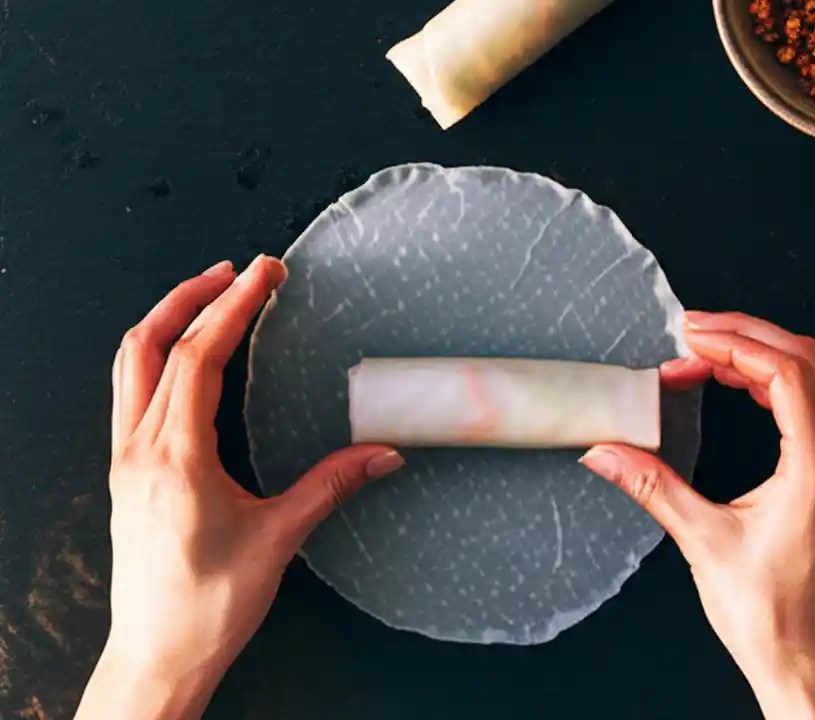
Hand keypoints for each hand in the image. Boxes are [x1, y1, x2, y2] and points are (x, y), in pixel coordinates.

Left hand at [77, 257, 404, 719]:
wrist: (158, 655)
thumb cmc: (207, 606)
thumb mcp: (279, 538)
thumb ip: (331, 486)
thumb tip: (383, 453)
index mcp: (175, 456)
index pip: (200, 356)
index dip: (234, 306)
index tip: (265, 273)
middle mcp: (140, 448)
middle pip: (152, 344)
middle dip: (195, 295)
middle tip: (241, 269)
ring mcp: (126, 459)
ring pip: (132, 364)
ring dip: (169, 319)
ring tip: (210, 294)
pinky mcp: (128, 473)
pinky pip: (131, 393)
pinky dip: (158, 356)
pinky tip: (187, 358)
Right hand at [582, 311, 814, 719]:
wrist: (808, 662)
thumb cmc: (769, 615)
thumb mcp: (702, 543)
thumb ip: (653, 486)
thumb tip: (605, 452)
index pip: (786, 374)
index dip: (737, 343)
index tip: (692, 336)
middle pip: (806, 363)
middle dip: (749, 336)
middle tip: (694, 330)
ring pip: (813, 382)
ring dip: (761, 358)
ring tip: (706, 355)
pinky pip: (812, 410)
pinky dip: (774, 387)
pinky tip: (737, 388)